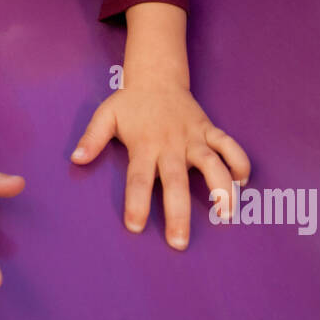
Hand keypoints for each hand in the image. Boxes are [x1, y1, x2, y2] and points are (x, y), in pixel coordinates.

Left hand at [71, 79, 250, 249]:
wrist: (157, 77)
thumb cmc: (130, 103)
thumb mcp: (106, 116)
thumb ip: (92, 138)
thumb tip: (76, 159)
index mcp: (144, 145)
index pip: (138, 178)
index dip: (136, 203)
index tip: (135, 227)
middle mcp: (171, 144)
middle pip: (176, 181)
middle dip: (178, 213)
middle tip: (179, 242)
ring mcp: (194, 137)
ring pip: (212, 163)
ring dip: (221, 189)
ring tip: (225, 216)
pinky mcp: (209, 130)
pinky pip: (229, 145)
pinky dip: (239, 162)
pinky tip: (243, 183)